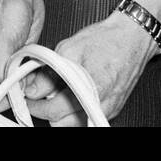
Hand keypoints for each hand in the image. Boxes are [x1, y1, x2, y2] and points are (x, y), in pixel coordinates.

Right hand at [0, 0, 44, 103]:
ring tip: (33, 68)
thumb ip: (1, 68)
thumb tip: (10, 90)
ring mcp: (8, 64)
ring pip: (20, 87)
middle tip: (29, 79)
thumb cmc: (6, 10)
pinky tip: (38, 65)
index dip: (7, 99)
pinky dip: (36, 75)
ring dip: (30, 84)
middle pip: (6, 95)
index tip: (20, 92)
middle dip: (20, 92)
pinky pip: (29, 77)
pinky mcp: (21, 59)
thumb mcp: (1, 41)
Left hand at [26, 0, 160, 125]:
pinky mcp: (113, 108)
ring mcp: (108, 109)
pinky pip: (88, 116)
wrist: (133, 36)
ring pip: (76, 123)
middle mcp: (101, 106)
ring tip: (57, 90)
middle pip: (63, 124)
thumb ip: (49, 74)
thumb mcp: (68, 49)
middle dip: (48, 110)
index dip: (35, 105)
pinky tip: (72, 92)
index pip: (53, 112)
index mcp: (89, 91)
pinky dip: (76, 109)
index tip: (28, 97)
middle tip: (41, 92)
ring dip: (62, 112)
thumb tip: (34, 90)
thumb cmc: (106, 39)